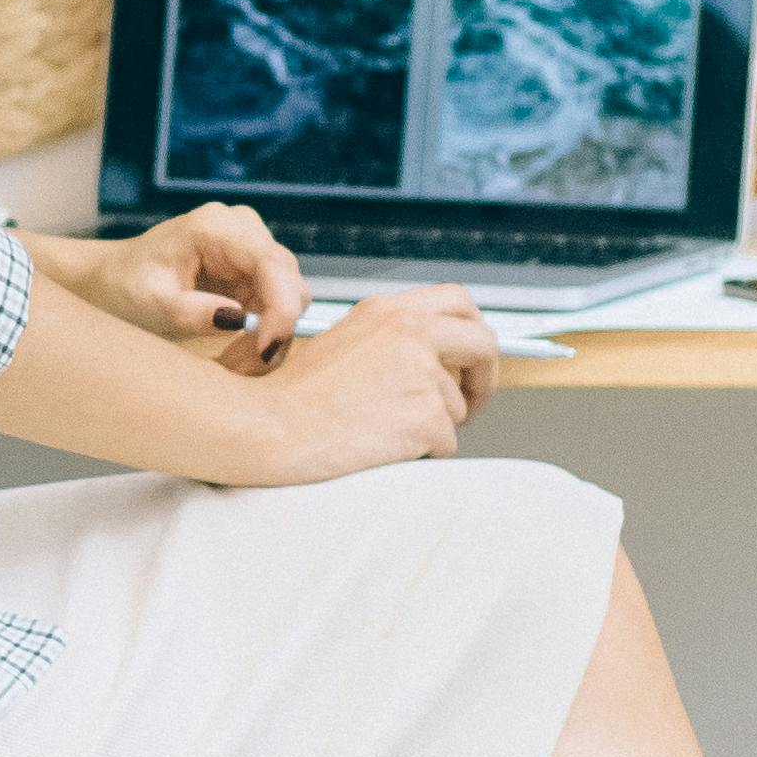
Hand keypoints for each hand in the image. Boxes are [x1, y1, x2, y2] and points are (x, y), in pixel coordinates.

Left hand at [74, 203, 307, 368]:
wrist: (116, 280)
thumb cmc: (127, 285)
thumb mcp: (152, 303)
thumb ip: (192, 311)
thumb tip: (238, 319)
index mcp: (216, 227)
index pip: (270, 263)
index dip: (280, 307)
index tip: (266, 348)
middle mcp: (244, 230)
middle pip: (289, 282)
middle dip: (274, 330)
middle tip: (241, 367)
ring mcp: (253, 250)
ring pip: (290, 299)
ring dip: (268, 337)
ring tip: (231, 362)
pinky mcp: (256, 273)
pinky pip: (278, 308)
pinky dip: (262, 335)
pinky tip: (234, 351)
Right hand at [225, 287, 499, 483]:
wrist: (271, 428)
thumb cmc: (292, 398)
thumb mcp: (343, 344)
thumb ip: (390, 341)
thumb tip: (436, 362)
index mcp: (387, 310)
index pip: (458, 302)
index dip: (472, 332)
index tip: (468, 359)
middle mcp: (410, 330)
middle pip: (482, 343)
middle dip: (485, 376)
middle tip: (473, 401)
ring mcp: (421, 371)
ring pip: (456, 406)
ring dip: (432, 427)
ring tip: (380, 435)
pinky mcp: (426, 414)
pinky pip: (444, 443)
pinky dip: (420, 454)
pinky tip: (379, 449)